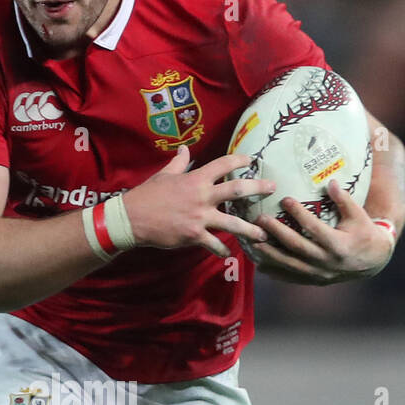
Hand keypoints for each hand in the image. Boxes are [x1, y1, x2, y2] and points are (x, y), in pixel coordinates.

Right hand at [123, 146, 275, 257]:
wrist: (132, 218)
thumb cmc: (147, 195)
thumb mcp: (163, 175)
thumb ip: (178, 164)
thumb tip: (184, 150)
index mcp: (196, 179)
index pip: (224, 164)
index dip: (240, 159)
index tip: (251, 159)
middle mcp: (202, 196)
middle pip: (237, 190)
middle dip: (257, 188)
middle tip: (272, 188)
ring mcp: (200, 217)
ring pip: (233, 223)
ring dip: (251, 229)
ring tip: (264, 234)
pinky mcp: (194, 235)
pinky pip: (215, 244)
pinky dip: (223, 250)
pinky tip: (229, 253)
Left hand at [249, 179, 394, 284]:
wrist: (372, 262)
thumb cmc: (364, 233)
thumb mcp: (358, 215)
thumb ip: (344, 199)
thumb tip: (330, 182)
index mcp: (338, 244)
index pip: (314, 228)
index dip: (299, 214)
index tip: (285, 200)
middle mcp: (326, 261)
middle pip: (296, 246)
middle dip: (276, 232)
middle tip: (260, 219)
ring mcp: (319, 274)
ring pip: (289, 264)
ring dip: (269, 254)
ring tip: (253, 241)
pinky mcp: (314, 281)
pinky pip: (290, 278)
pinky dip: (275, 272)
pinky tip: (259, 264)